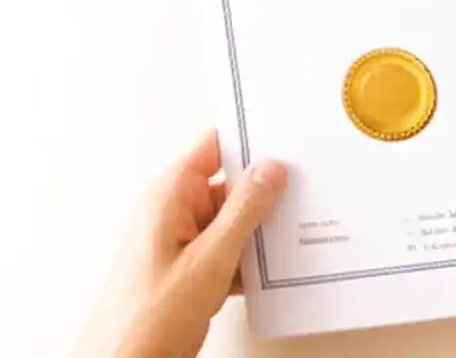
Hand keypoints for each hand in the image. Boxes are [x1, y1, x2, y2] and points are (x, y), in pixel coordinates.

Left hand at [73, 130, 286, 357]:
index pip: (213, 147)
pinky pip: (228, 249)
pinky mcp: (191, 269)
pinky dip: (250, 258)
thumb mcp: (209, 259)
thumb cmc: (148, 317)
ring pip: (233, 220)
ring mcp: (183, 241)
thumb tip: (271, 169)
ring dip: (260, 230)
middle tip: (307, 189)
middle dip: (265, 190)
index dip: (248, 140)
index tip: (287, 138)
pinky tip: (274, 269)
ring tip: (296, 232)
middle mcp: (174, 211)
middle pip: (229, 184)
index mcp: (170, 196)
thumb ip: (243, 210)